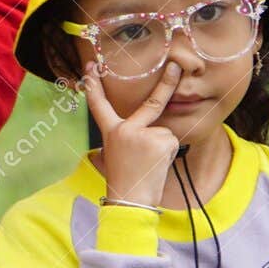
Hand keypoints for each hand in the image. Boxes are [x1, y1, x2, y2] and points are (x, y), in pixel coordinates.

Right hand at [82, 60, 182, 209]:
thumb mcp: (115, 157)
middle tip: (176, 65)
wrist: (129, 201)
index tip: (91, 67)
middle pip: (152, 102)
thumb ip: (127, 139)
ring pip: (164, 131)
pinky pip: (171, 141)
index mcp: (111, 133)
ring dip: (162, 147)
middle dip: (167, 82)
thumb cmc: (124, 182)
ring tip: (149, 164)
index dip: (94, 86)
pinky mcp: (159, 141)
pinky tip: (156, 165)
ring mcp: (144, 134)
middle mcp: (126, 129)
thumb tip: (147, 131)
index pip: (99, 106)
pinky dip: (168, 153)